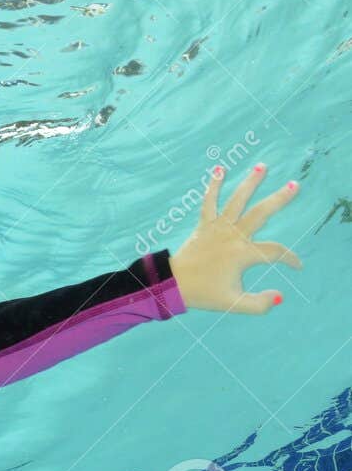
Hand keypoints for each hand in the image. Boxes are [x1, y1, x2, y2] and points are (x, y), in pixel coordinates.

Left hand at [168, 163, 301, 314]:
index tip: (297, 266)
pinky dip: (213, 186)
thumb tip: (280, 296)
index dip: (290, 259)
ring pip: (237, 200)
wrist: (173, 284)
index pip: (275, 252)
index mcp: (243, 254)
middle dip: (280, 199)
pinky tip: (219, 169)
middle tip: (295, 185)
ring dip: (250, 182)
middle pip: (261, 213)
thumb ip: (260, 304)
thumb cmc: (204, 294)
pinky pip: (208, 202)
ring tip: (261, 166)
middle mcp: (232, 236)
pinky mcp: (203, 225)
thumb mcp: (234, 304)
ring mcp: (217, 228)